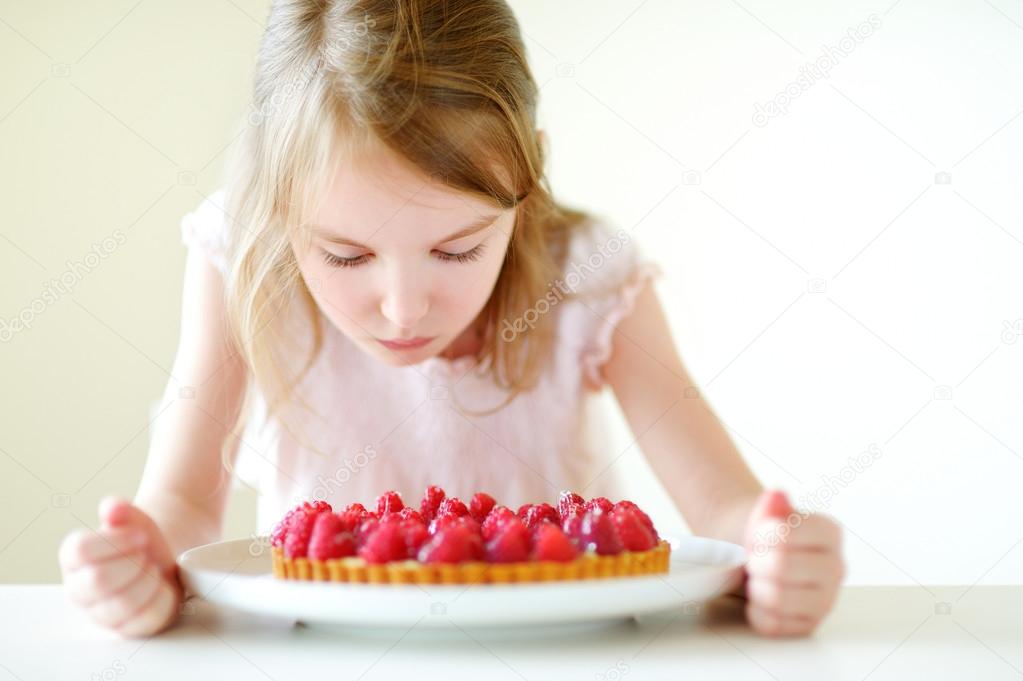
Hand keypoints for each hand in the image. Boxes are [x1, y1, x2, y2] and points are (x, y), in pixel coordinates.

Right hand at [59, 496, 183, 636]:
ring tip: (153, 569)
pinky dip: (163, 599)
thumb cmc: (140, 540)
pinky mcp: (128, 629)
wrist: (164, 556)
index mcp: (74, 559)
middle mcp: (80, 590)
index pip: (81, 551)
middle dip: (132, 562)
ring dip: (148, 581)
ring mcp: (102, 614)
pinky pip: (146, 620)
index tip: (139, 535)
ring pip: (121, 605)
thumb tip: (113, 508)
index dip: (116, 541)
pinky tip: (163, 587)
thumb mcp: (131, 518)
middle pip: (98, 581)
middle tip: (145, 554)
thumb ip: (119, 510)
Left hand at [742, 489, 844, 636]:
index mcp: (829, 532)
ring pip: (777, 599)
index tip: (759, 534)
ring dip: (755, 587)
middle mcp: (836, 567)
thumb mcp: (764, 513)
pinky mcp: (809, 626)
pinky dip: (756, 611)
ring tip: (758, 578)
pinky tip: (761, 598)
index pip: (787, 535)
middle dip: (757, 560)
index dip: (760, 535)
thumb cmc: (762, 534)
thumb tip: (777, 496)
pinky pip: (772, 625)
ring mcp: (826, 600)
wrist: (753, 555)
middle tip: (755, 557)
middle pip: (781, 566)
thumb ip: (771, 505)